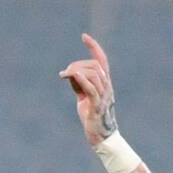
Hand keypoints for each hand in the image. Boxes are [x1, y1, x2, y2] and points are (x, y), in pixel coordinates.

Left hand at [59, 32, 117, 147]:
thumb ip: (78, 83)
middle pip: (94, 66)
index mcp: (104, 83)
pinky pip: (91, 89)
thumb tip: (68, 73)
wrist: (100, 136)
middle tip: (65, 72)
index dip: (94, 47)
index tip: (84, 36)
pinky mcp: (97, 106)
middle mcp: (107, 87)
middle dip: (78, 64)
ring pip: (93, 75)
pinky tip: (73, 75)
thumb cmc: (92, 115)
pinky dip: (82, 80)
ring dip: (77, 71)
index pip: (102, 60)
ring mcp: (103, 96)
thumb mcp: (83, 96)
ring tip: (65, 76)